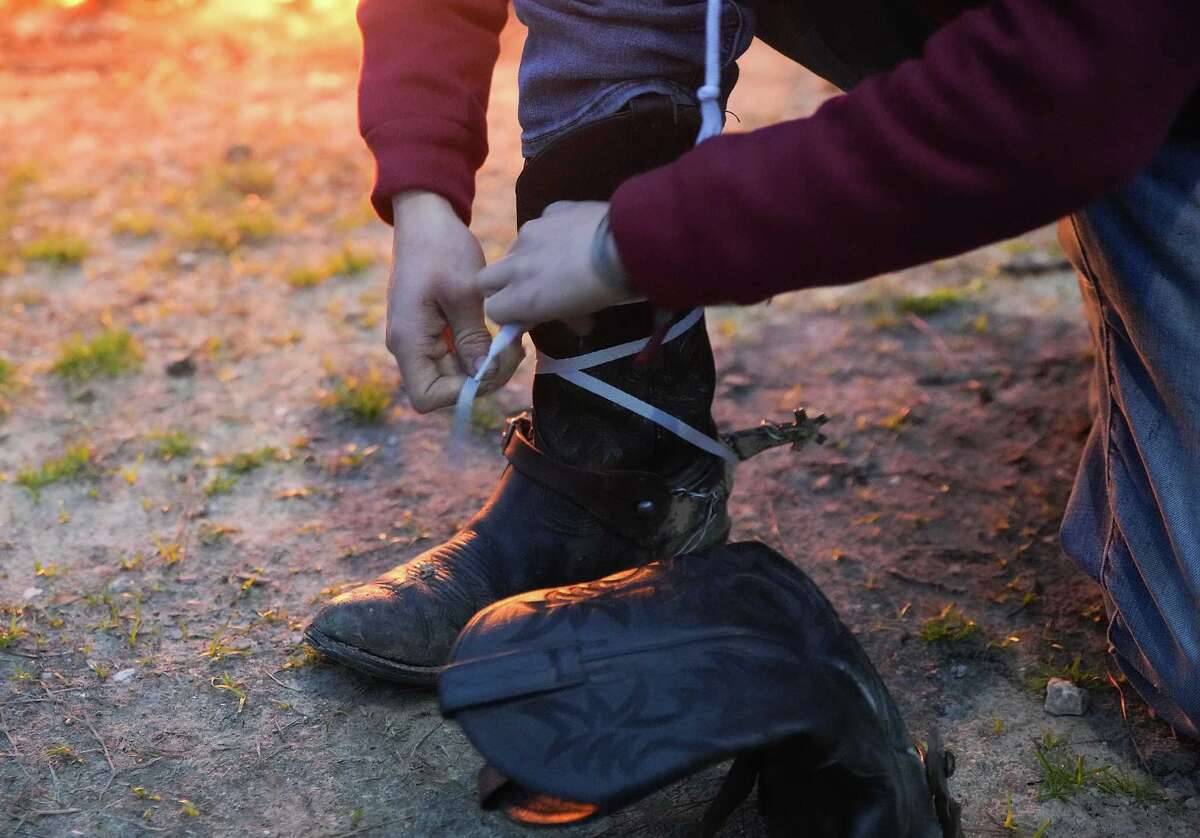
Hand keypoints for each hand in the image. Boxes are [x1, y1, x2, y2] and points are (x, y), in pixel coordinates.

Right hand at [386, 191, 522, 412]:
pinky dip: (479, 349)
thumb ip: (472, 338)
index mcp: (409, 340)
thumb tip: (482, 374)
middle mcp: (409, 346)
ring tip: (511, 341)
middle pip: (445, 388)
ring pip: (455, 374)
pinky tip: (498, 332)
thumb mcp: (464, 293)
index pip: (427, 397)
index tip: (490, 366)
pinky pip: (456, 354)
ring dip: (485, 364)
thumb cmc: (441, 248)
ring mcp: (419, 339)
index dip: (461, 393)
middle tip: (514, 351)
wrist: (426, 218)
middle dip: (482, 377)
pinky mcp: (432, 330)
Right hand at [475, 201, 641, 325]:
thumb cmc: (607, 289)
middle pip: (485, 279)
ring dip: (529, 258)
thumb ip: (554, 313)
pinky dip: (553, 233)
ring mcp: (532, 232)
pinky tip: (578, 236)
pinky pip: (542, 224)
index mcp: (523, 296)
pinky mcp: (551, 210)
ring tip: (563, 260)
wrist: (628, 244)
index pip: (493, 310)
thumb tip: (562, 320)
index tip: (529, 316)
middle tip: (530, 290)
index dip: (509, 314)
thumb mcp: (578, 312)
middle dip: (501, 286)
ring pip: (515, 249)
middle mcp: (518, 263)